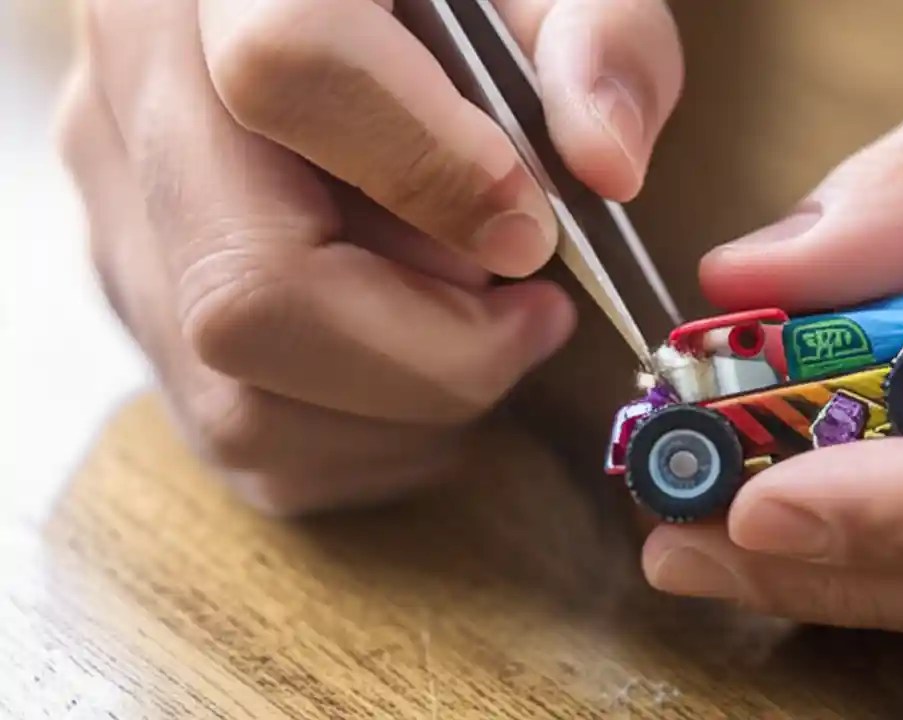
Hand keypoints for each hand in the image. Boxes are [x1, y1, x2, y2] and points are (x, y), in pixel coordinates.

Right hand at [56, 0, 681, 513]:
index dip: (430, 173)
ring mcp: (123, 215)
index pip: (287, 73)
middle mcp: (141, 95)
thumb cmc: (458, 13)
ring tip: (484, 332)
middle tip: (534, 317)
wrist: (343, 30)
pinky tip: (429, 373)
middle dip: (433, 351)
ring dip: (408, 407)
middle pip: (246, 290)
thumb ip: (595, 42)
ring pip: (239, 395)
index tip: (535, 234)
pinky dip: (369, 443)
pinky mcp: (142, 302)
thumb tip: (605, 164)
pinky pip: (243, 440)